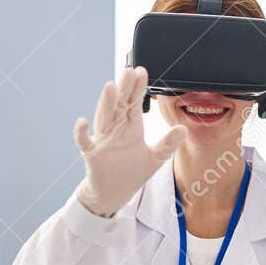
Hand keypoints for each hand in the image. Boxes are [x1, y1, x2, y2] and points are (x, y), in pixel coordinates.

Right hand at [74, 67, 186, 215]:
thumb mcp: (155, 158)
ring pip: (103, 118)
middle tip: (128, 71)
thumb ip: (168, 144)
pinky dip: (82, 133)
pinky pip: (85, 142)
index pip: (134, 103)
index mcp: (131, 127)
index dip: (137, 88)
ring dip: (105, 103)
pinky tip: (83, 122)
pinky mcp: (92, 154)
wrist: (115, 193)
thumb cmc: (132, 172)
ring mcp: (103, 140)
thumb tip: (183, 129)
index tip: (141, 71)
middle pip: (119, 105)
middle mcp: (116, 129)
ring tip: (110, 87)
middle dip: (124, 89)